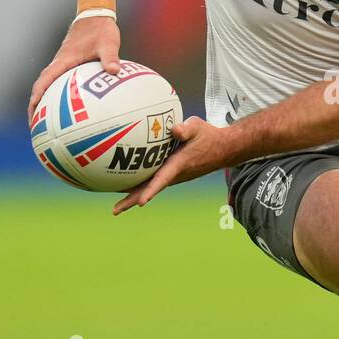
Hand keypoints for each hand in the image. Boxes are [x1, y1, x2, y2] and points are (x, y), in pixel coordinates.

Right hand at [28, 17, 120, 122]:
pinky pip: (58, 82)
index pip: (45, 81)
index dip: (37, 97)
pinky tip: (69, 106)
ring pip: (48, 85)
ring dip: (43, 101)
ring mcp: (62, 64)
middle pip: (41, 87)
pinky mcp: (68, 64)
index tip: (33, 112)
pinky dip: (57, 94)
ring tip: (46, 122)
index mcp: (64, 60)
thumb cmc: (101, 29)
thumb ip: (111, 57)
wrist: (94, 15)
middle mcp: (59, 63)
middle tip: (35, 126)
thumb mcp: (108, 43)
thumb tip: (114, 71)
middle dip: (35, 106)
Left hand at [112, 116, 230, 213]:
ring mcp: (174, 176)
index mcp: (180, 165)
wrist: (223, 148)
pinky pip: (155, 181)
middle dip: (132, 200)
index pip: (162, 179)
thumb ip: (186, 128)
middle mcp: (175, 174)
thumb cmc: (209, 136)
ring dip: (134, 195)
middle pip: (150, 189)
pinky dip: (142, 185)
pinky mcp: (174, 173)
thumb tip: (174, 129)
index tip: (140, 202)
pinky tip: (130, 184)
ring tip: (116, 205)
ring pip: (151, 187)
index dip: (151, 191)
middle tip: (115, 211)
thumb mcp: (198, 127)